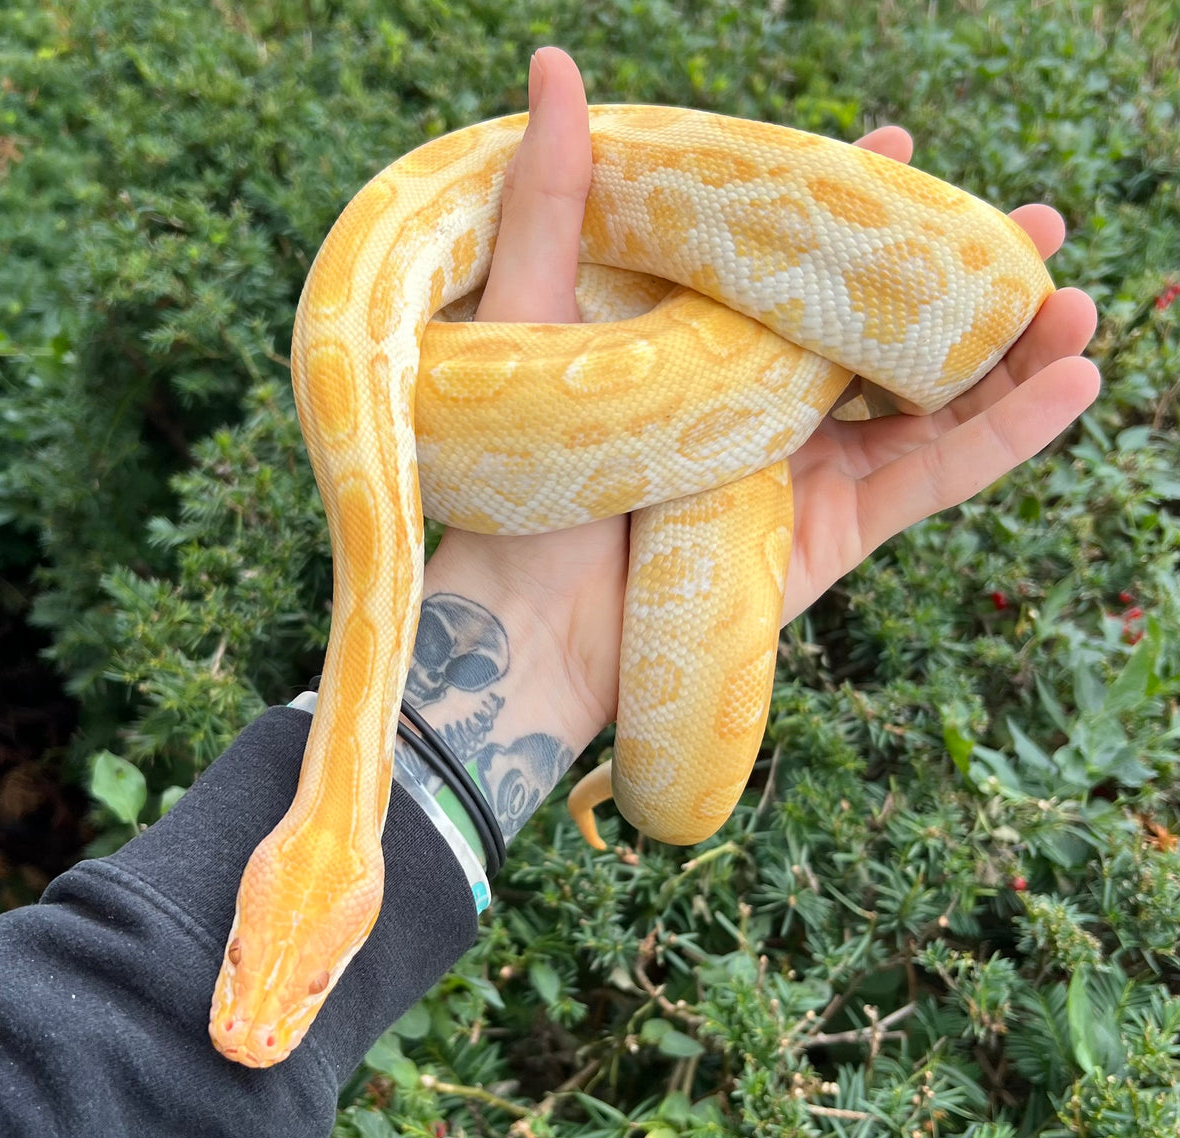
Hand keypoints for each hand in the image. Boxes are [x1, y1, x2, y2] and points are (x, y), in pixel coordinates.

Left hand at [422, 47, 1098, 762]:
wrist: (526, 613)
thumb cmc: (517, 469)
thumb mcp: (535, 314)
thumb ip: (556, 200)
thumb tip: (553, 66)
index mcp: (705, 342)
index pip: (795, 267)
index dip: (854, 211)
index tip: (899, 146)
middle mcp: (764, 400)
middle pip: (882, 333)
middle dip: (960, 280)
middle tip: (1030, 223)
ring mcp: (805, 468)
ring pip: (928, 404)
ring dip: (1009, 352)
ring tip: (1076, 297)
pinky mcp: (832, 533)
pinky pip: (931, 479)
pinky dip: (1005, 438)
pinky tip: (1076, 382)